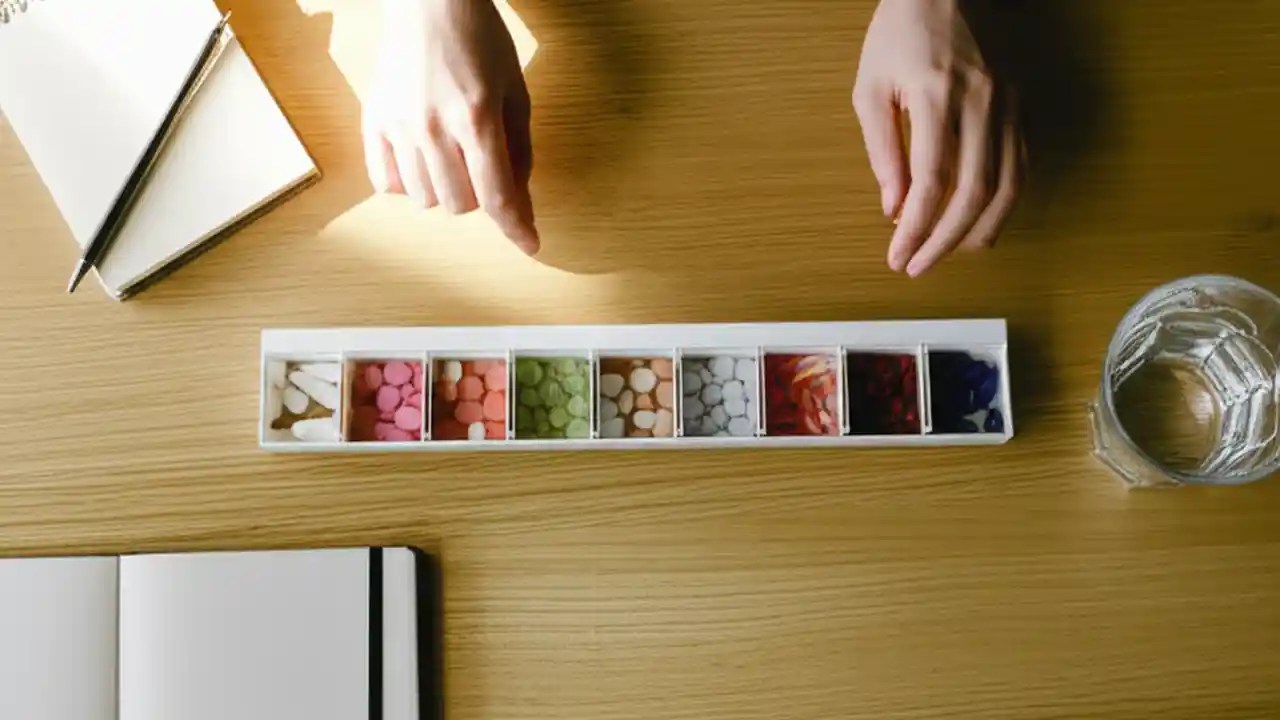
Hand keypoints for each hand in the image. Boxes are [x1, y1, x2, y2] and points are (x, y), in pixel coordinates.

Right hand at [363, 0, 538, 254]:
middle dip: (480, 196)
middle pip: (460, 204)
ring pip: (424, 199)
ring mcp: (398, 125)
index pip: (497, 195)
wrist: (429, 1)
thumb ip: (520, 150)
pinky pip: (386, 182)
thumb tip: (519, 200)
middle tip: (481, 164)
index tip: (529, 244)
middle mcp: (433, 127)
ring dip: (445, 190)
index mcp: (477, 119)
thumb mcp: (516, 92)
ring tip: (451, 156)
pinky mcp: (372, 120)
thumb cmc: (480, 40)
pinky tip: (420, 160)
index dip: (516, 226)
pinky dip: (406, 183)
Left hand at [853, 0, 1022, 276]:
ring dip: (977, 231)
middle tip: (916, 266)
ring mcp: (1010, 106)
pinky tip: (979, 224)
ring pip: (1007, 187)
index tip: (897, 257)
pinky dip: (1003, 204)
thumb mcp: (870, 88)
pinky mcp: (1022, 107)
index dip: (915, 230)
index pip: (931, 183)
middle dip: (943, 241)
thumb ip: (882, 150)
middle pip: (972, 194)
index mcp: (937, 98)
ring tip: (947, 253)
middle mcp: (982, 104)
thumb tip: (894, 208)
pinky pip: (1022, 167)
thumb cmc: (900, 34)